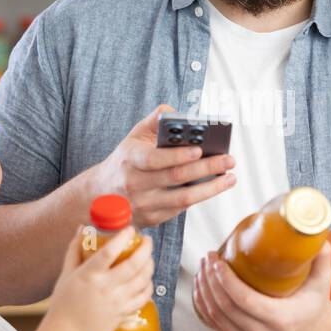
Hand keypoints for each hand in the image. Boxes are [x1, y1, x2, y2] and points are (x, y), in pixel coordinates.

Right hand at [47, 224, 154, 330]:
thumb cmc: (64, 303)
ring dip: (150, 265)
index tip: (130, 229)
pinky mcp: (124, 313)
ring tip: (148, 257)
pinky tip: (146, 279)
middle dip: (146, 249)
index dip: (123, 238)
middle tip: (147, 240)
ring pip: (143, 279)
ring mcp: (117, 301)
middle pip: (134, 264)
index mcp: (89, 275)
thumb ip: (74, 250)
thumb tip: (82, 228)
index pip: (109, 252)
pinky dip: (149, 285)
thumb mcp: (66, 274)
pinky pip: (144, 296)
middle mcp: (105, 287)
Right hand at [90, 105, 236, 227]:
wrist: (100, 195)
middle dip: (206, 168)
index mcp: (129, 160)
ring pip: (182, 199)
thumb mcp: (133, 138)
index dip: (177, 156)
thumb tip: (174, 112)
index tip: (199, 150)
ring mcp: (143, 204)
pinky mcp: (152, 218)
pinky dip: (200, 198)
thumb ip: (154, 122)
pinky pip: (180, 209)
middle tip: (229, 160)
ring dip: (211, 189)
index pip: (154, 159)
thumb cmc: (125, 161)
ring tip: (231, 178)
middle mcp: (135, 184)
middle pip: (175, 178)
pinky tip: (215, 187)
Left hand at [192, 243, 330, 330]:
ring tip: (203, 269)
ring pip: (215, 317)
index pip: (244, 300)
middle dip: (210, 280)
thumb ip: (321, 257)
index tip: (218, 261)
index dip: (225, 280)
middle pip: (224, 307)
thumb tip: (314, 234)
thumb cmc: (315, 307)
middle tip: (208, 259)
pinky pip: (215, 326)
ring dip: (204, 291)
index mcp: (280, 319)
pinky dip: (203, 307)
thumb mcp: (322, 282)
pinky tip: (202, 289)